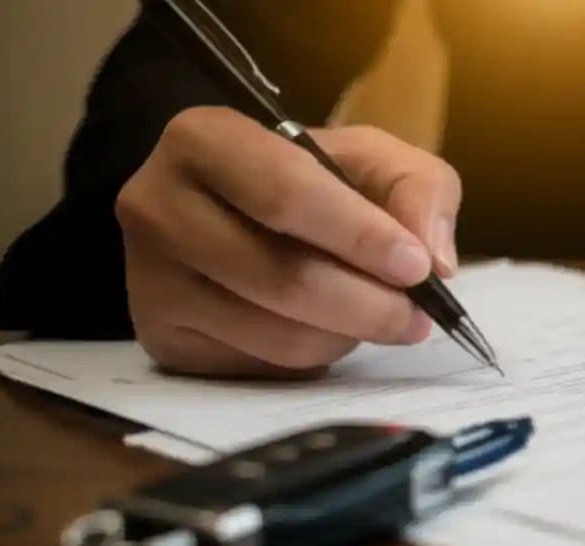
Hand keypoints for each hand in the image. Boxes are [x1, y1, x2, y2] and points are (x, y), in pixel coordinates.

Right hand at [117, 107, 461, 377]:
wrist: (236, 214)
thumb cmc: (311, 182)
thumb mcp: (372, 160)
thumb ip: (418, 188)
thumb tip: (434, 258)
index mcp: (203, 139)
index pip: (286, 194)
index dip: (360, 236)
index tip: (417, 267)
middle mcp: (156, 205)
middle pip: (283, 276)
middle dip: (368, 304)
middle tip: (416, 317)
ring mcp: (150, 280)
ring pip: (276, 333)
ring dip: (346, 335)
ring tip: (374, 316)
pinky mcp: (162, 339)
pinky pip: (260, 366)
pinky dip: (313, 357)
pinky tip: (327, 329)